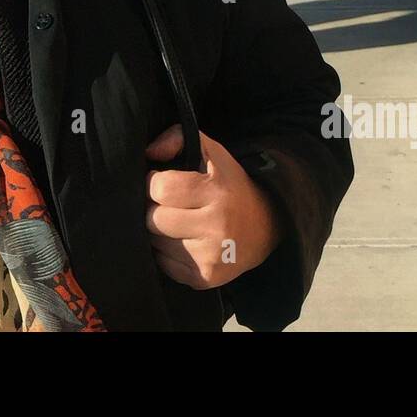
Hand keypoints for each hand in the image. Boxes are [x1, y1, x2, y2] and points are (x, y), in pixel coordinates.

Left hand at [144, 125, 282, 289]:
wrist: (266, 226)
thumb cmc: (229, 184)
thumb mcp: (211, 152)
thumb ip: (177, 137)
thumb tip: (150, 152)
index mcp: (217, 192)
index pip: (161, 188)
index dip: (155, 182)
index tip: (163, 181)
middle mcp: (216, 226)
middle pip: (154, 219)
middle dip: (154, 208)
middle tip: (167, 204)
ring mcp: (211, 257)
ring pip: (156, 242)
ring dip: (159, 231)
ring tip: (177, 221)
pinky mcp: (205, 279)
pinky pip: (164, 264)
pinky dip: (166, 252)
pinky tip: (183, 241)